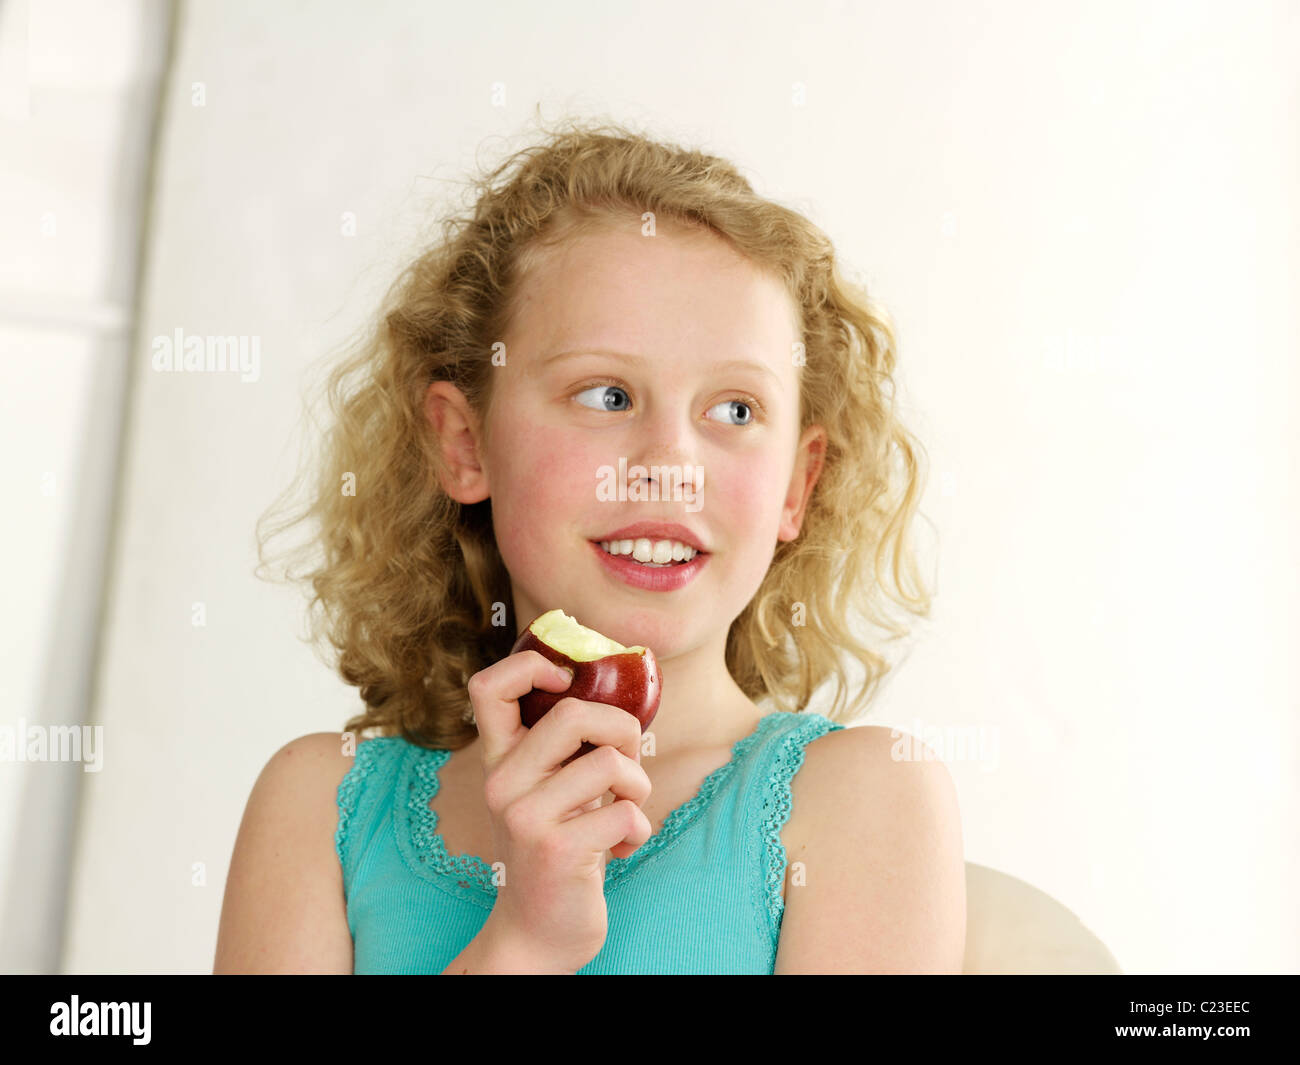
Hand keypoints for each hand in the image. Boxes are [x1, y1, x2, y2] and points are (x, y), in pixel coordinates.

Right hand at [464, 648, 652, 972]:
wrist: (537, 935)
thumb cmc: (558, 850)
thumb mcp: (548, 792)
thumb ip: (566, 749)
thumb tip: (620, 695)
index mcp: (499, 761)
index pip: (488, 687)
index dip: (533, 667)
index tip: (569, 683)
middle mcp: (503, 783)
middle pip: (573, 712)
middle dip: (622, 729)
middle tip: (625, 763)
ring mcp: (526, 817)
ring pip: (609, 762)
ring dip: (638, 786)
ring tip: (627, 811)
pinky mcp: (556, 850)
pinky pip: (626, 812)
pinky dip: (638, 830)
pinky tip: (622, 849)